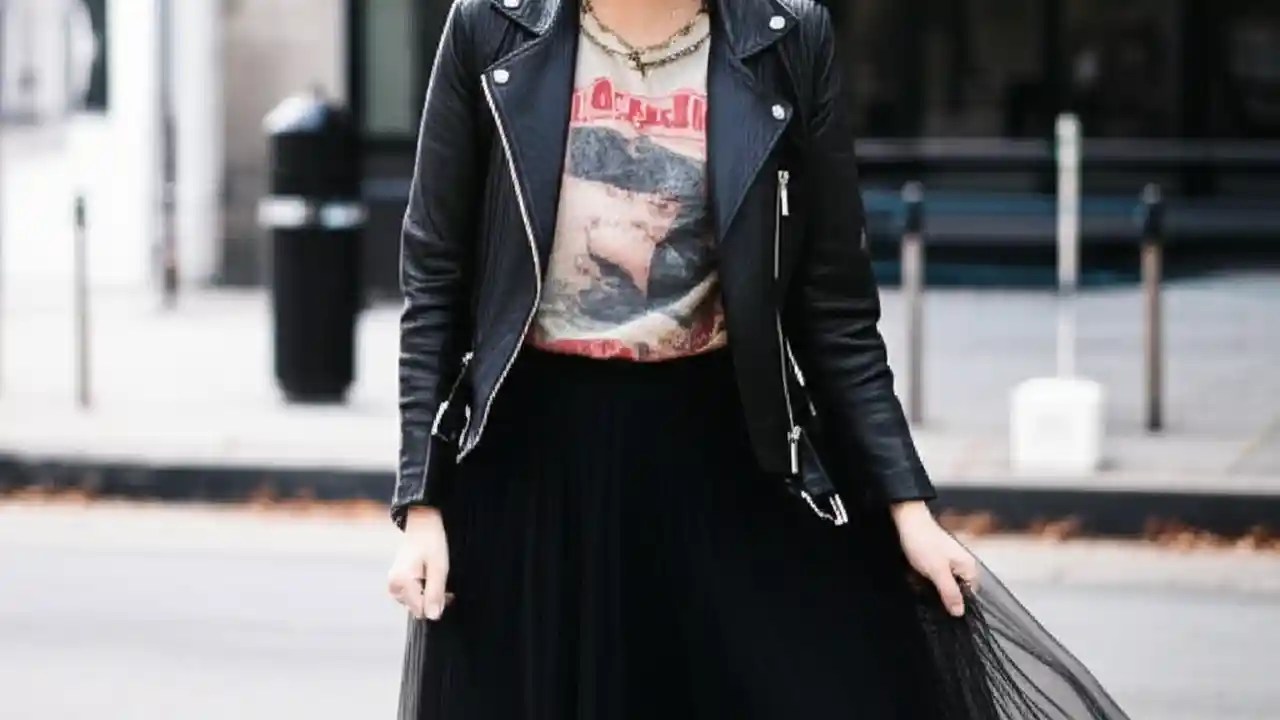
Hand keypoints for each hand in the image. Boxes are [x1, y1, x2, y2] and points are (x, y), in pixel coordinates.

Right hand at [387, 506, 450, 619]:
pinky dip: (422, 591)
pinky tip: (428, 578)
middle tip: (443, 583)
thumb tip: (433, 616)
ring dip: (428, 595)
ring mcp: (393, 585)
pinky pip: (411, 596)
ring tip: (436, 578)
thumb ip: (435, 593)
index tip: (447, 593)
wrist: (421, 525)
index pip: (421, 610)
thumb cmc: (431, 542)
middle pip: (417, 608)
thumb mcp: (439, 568)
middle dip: (432, 600)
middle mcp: (393, 586)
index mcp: (401, 582)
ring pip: (415, 603)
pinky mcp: (396, 583)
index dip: (437, 604)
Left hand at [891, 501, 978, 616]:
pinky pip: (934, 575)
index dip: (956, 602)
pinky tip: (915, 575)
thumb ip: (950, 593)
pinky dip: (925, 578)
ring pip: (943, 583)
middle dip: (941, 593)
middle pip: (956, 589)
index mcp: (969, 567)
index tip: (942, 606)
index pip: (970, 594)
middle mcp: (962, 564)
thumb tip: (960, 613)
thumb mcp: (938, 572)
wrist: (907, 521)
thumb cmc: (924, 544)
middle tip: (927, 589)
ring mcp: (950, 561)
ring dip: (931, 586)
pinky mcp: (937, 559)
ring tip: (919, 579)